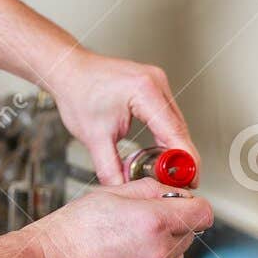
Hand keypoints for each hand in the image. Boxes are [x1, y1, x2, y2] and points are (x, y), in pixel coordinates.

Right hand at [31, 180, 213, 257]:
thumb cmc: (66, 236)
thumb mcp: (105, 195)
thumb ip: (145, 189)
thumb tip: (167, 190)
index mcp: (153, 223)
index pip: (203, 212)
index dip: (193, 204)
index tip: (183, 204)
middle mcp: (158, 255)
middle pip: (189, 235)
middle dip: (172, 225)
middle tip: (142, 221)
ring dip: (161, 250)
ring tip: (125, 244)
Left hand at [52, 50, 197, 184]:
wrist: (67, 70)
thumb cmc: (77, 91)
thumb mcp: (93, 137)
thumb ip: (110, 167)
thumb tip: (123, 187)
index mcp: (144, 91)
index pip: (174, 132)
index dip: (185, 160)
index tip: (190, 180)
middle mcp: (155, 82)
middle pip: (179, 128)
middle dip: (181, 158)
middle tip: (181, 183)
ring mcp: (156, 81)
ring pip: (175, 122)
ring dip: (174, 146)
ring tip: (168, 171)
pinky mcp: (152, 85)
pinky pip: (167, 115)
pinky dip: (165, 134)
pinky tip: (161, 152)